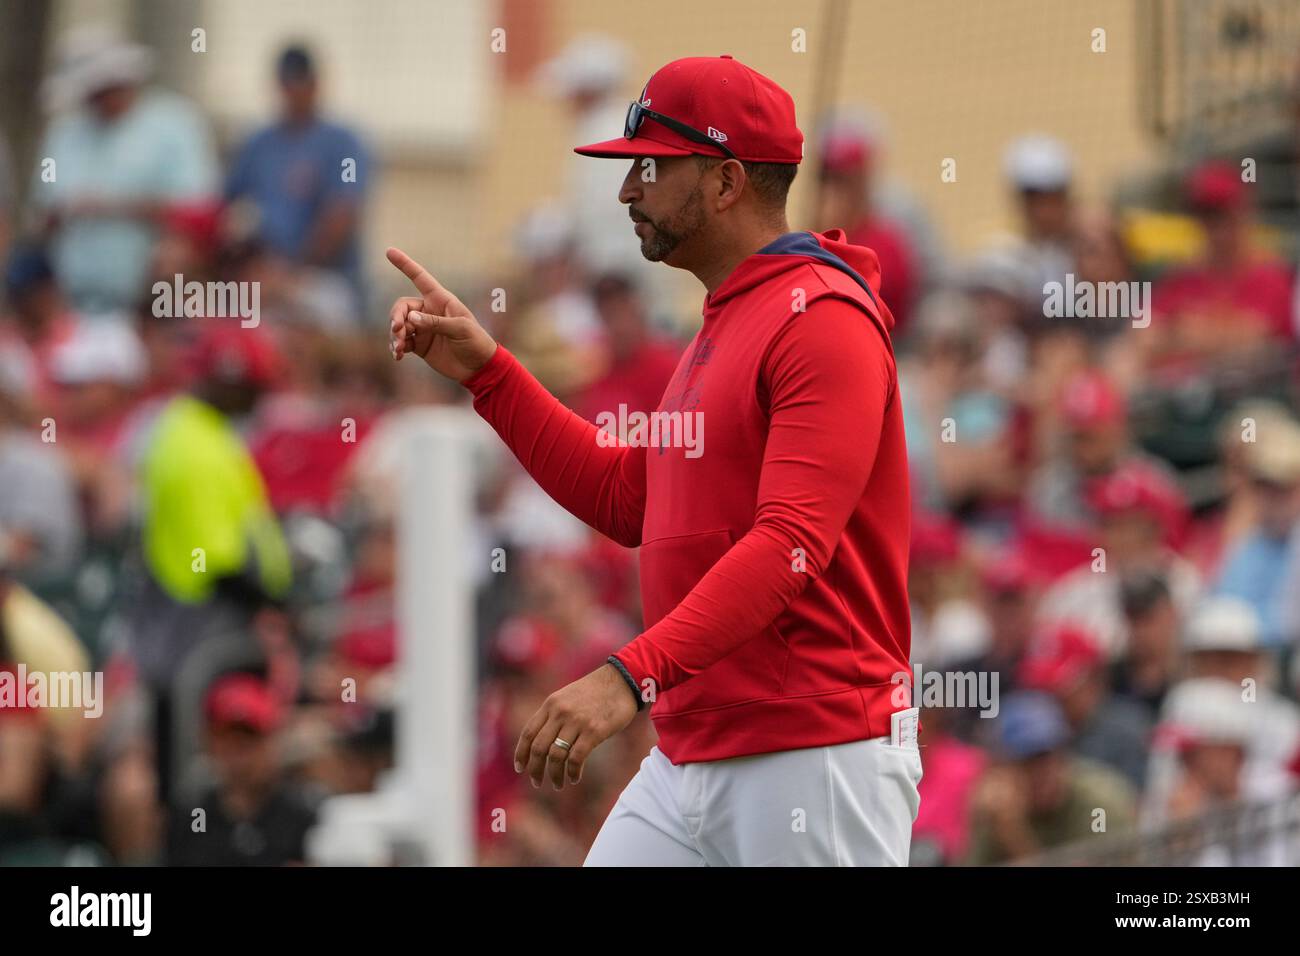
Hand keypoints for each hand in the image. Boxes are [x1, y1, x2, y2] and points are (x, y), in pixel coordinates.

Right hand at [385, 246, 496, 381]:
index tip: (389, 251)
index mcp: (441, 299)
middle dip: (396, 317)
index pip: (419, 277)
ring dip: (394, 335)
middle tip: (397, 331)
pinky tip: (398, 356)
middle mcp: (429, 311)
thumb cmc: (476, 342)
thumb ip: (436, 323)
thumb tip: (410, 317)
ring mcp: (423, 328)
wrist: (479, 367)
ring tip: (398, 348)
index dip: (405, 264)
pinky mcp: (419, 345)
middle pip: (402, 307)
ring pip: (399, 325)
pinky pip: (401, 342)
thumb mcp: (460, 329)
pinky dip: (397, 347)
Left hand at [514, 663, 638, 789]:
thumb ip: (554, 715)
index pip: (528, 733)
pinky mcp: (594, 731)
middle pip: (538, 748)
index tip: (520, 768)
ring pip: (556, 756)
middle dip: (535, 769)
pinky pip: (576, 758)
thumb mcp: (567, 697)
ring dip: (555, 775)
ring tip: (558, 784)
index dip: (521, 754)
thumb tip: (544, 742)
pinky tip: (575, 778)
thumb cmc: (595, 692)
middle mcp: (560, 713)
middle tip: (537, 782)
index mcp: (551, 704)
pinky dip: (573, 772)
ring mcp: (577, 722)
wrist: (621, 681)